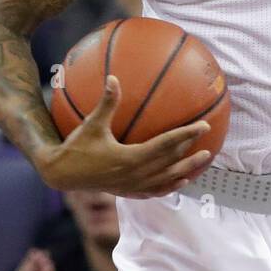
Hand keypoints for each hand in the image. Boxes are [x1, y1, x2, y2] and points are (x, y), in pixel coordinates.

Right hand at [38, 75, 215, 196]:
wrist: (61, 175)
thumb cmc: (76, 147)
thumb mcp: (91, 124)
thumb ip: (107, 103)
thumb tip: (114, 78)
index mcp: (130, 158)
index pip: (166, 145)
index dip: (187, 135)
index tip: (204, 126)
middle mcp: (135, 175)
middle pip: (171, 162)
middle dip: (191, 150)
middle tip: (209, 140)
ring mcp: (133, 187)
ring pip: (167, 179)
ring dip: (186, 170)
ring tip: (204, 161)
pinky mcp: (128, 193)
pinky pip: (155, 191)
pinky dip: (170, 186)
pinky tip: (181, 181)